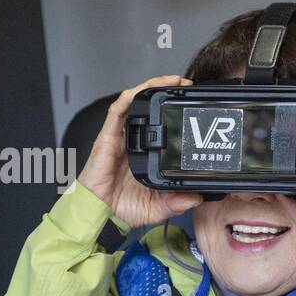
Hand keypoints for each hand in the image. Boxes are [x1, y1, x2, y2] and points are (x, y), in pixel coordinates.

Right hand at [76, 75, 203, 228]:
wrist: (99, 215)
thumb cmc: (121, 209)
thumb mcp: (158, 208)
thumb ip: (177, 202)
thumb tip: (197, 197)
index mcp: (145, 154)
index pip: (160, 126)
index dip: (174, 113)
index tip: (192, 106)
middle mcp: (133, 142)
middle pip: (148, 108)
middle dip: (166, 91)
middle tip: (186, 85)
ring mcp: (120, 138)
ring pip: (134, 103)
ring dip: (151, 87)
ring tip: (170, 79)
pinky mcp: (107, 137)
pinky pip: (117, 112)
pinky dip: (128, 98)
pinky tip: (140, 90)